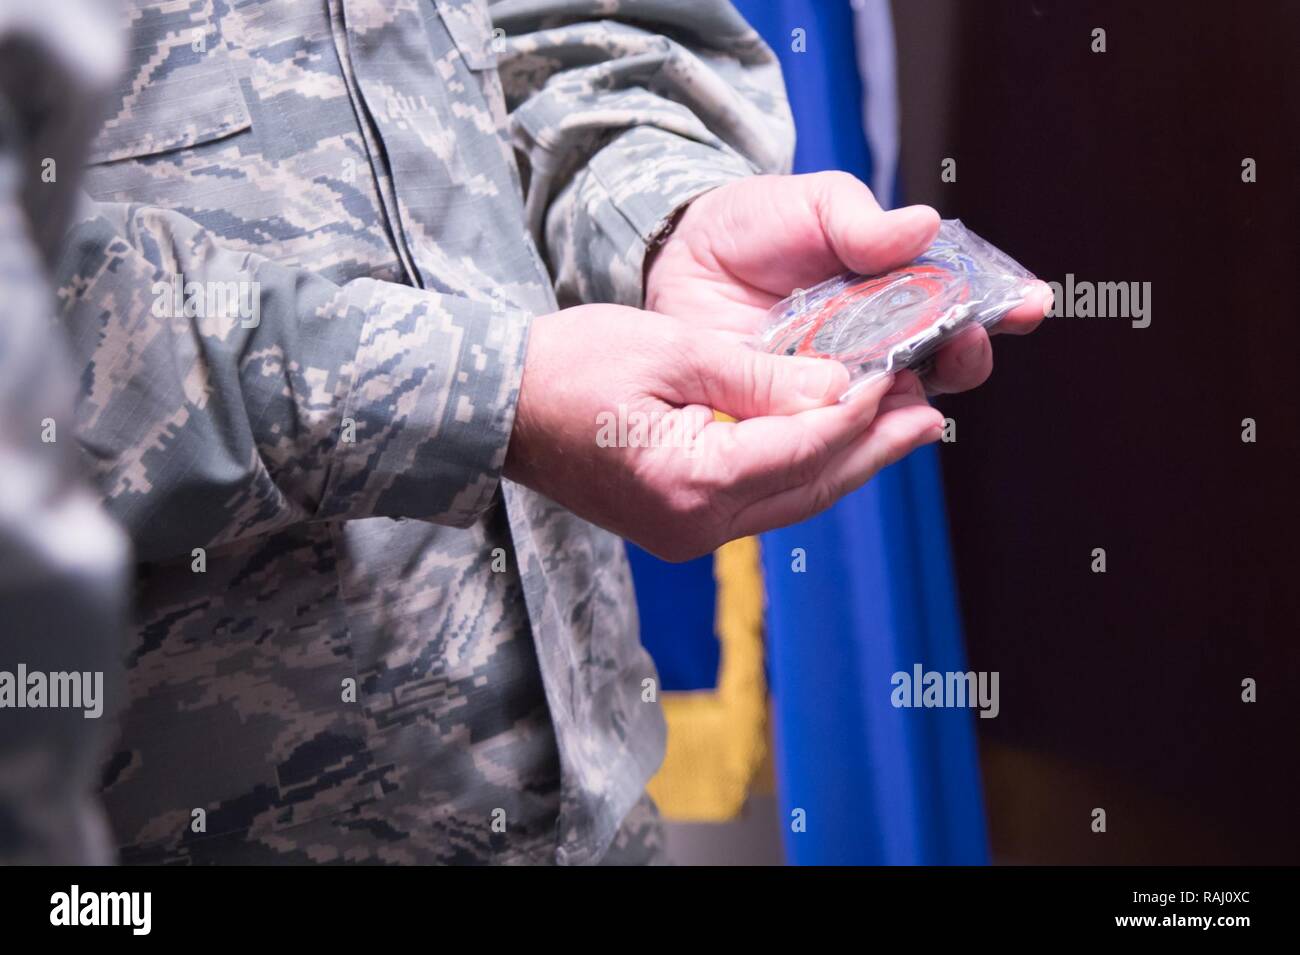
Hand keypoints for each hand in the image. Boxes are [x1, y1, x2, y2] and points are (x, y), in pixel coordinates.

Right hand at [503, 304, 942, 560]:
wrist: (498, 409)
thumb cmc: (568, 367)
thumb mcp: (671, 350)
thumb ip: (762, 374)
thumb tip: (842, 388)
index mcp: (690, 480)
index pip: (804, 448)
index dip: (859, 411)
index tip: (902, 375)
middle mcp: (695, 525)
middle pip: (811, 488)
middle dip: (874, 450)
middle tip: (930, 414)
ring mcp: (687, 534)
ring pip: (793, 502)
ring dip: (847, 463)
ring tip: (901, 427)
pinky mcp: (681, 526)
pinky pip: (762, 501)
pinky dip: (803, 471)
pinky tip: (833, 442)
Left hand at [645, 171, 1053, 394]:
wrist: (679, 259)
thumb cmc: (754, 226)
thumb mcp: (810, 204)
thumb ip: (860, 220)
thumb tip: (921, 227)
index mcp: (902, 285)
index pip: (967, 300)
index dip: (1002, 303)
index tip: (1026, 302)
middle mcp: (884, 339)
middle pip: (949, 362)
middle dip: (967, 352)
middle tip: (964, 339)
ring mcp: (845, 380)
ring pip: (899, 404)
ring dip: (912, 394)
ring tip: (905, 374)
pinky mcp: (802, 410)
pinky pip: (838, 430)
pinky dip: (854, 425)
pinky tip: (855, 411)